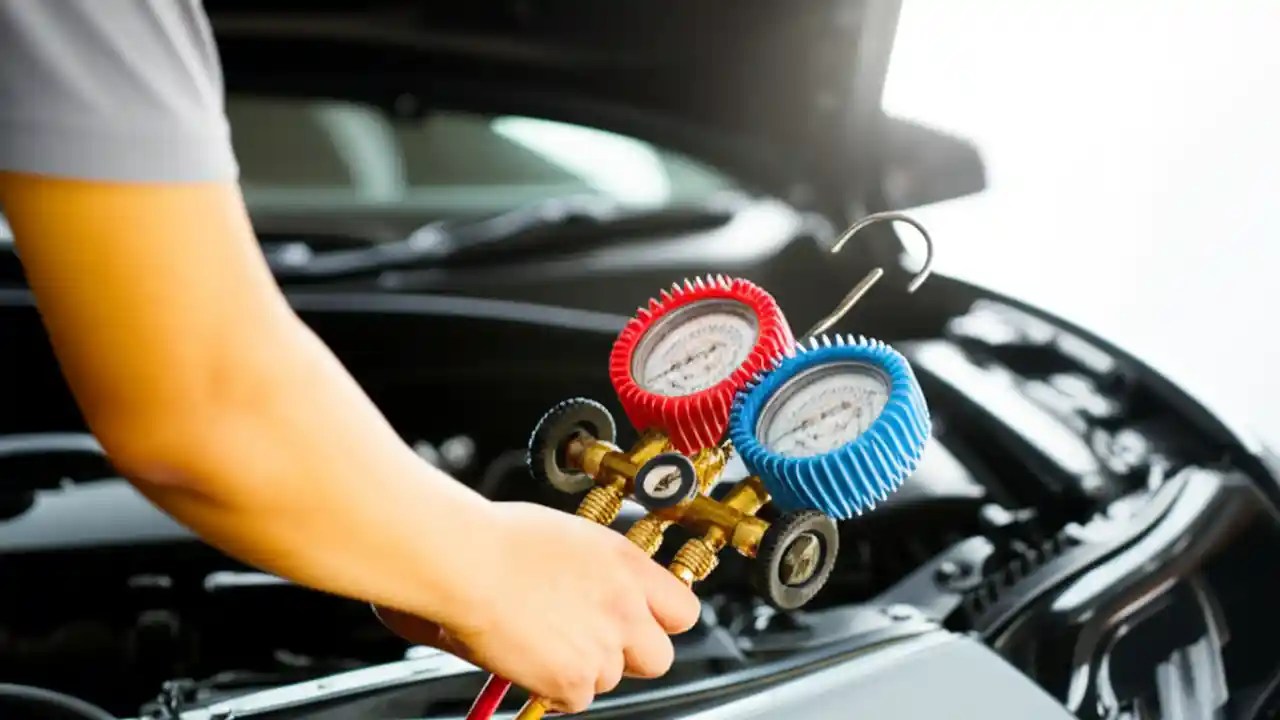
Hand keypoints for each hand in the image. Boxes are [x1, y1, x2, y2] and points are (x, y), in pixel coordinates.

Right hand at [376, 501, 700, 712]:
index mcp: (626, 564)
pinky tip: (528, 660)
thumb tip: (595, 588)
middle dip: (629, 656)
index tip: (642, 620)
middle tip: (592, 643)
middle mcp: (624, 607)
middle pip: (658, 657)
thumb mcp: (569, 538)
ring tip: (543, 642)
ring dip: (582, 670)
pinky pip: (575, 699)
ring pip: (610, 679)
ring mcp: (602, 646)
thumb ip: (597, 570)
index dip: (659, 621)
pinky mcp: (573, 678)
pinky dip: (552, 689)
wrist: (465, 560)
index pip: (683, 610)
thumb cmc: (498, 539)